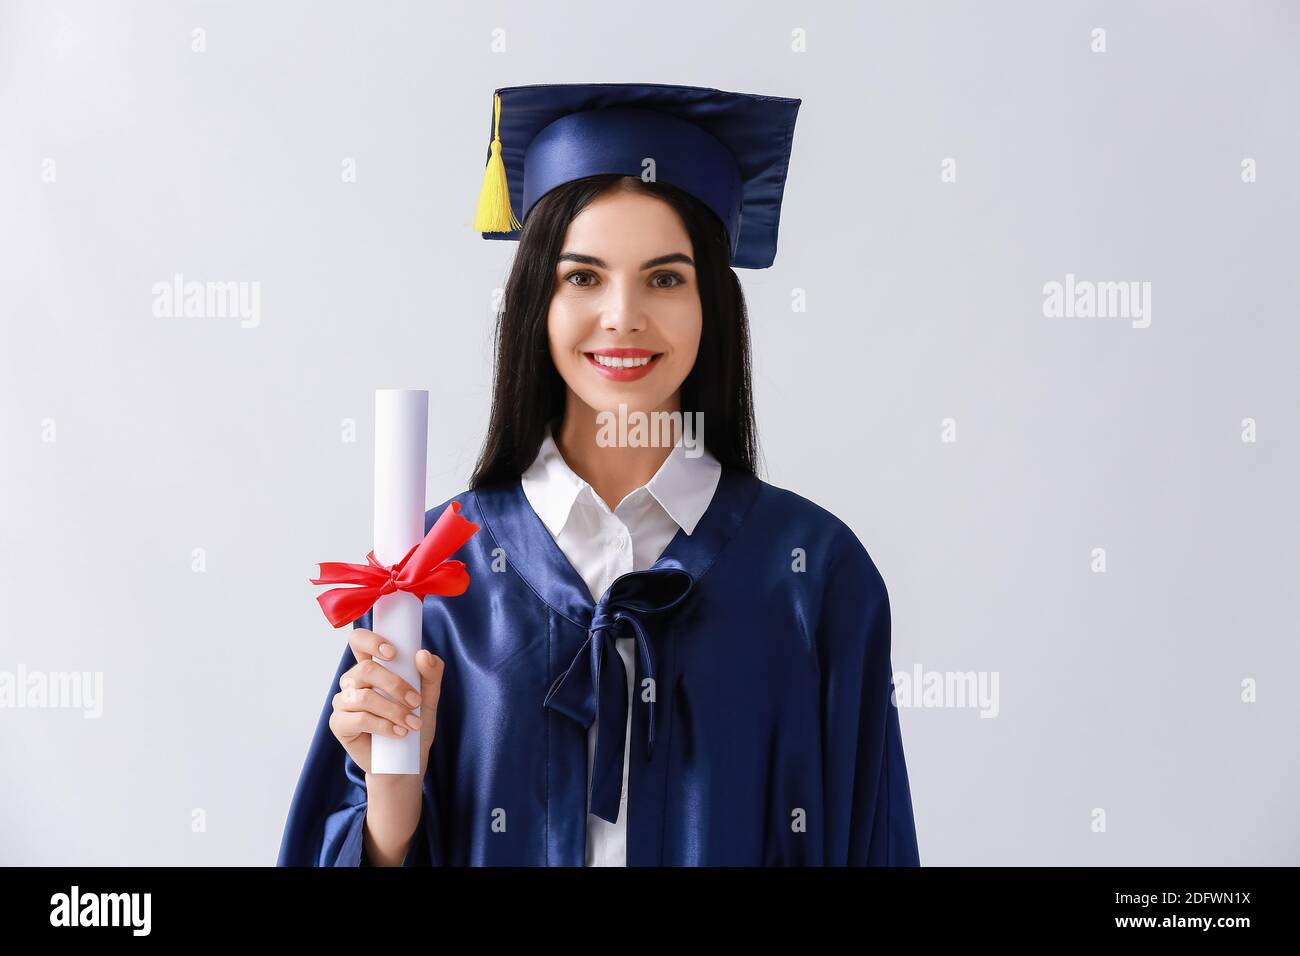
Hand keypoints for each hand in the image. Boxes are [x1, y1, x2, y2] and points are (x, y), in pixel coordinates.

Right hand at [328, 628, 443, 776]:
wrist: (404, 762)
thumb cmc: (413, 724)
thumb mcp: (428, 697)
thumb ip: (430, 674)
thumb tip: (423, 654)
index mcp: (372, 667)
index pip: (359, 641)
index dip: (371, 641)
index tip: (393, 653)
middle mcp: (354, 681)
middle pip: (366, 669)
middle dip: (395, 685)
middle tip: (415, 702)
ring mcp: (343, 702)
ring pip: (364, 696)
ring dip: (393, 710)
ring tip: (412, 724)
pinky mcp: (339, 724)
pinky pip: (358, 718)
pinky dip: (382, 725)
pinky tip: (398, 733)